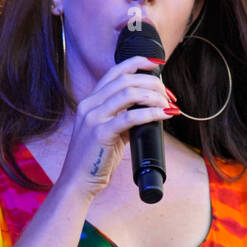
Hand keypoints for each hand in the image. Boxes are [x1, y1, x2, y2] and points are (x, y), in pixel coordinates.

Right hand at [58, 55, 175, 199]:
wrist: (77, 182)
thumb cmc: (94, 160)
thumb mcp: (107, 132)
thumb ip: (123, 118)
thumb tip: (148, 110)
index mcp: (90, 102)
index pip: (114, 72)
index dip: (137, 63)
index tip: (156, 65)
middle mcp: (89, 105)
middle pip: (126, 80)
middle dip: (152, 83)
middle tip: (168, 95)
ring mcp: (93, 118)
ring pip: (129, 93)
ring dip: (154, 96)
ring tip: (168, 104)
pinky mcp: (101, 133)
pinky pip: (131, 117)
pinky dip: (152, 113)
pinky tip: (164, 115)